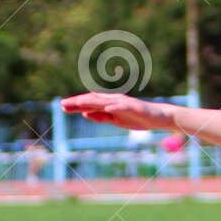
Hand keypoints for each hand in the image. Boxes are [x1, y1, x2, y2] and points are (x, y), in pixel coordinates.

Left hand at [60, 92, 178, 132]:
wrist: (159, 117)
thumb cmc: (138, 118)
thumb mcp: (116, 120)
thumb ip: (102, 116)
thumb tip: (86, 113)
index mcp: (109, 104)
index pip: (89, 104)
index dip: (75, 105)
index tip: (62, 107)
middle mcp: (114, 100)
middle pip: (93, 100)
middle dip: (77, 102)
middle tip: (62, 104)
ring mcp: (124, 103)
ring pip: (104, 101)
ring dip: (91, 102)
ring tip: (78, 103)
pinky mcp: (134, 106)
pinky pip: (122, 106)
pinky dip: (113, 107)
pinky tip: (105, 108)